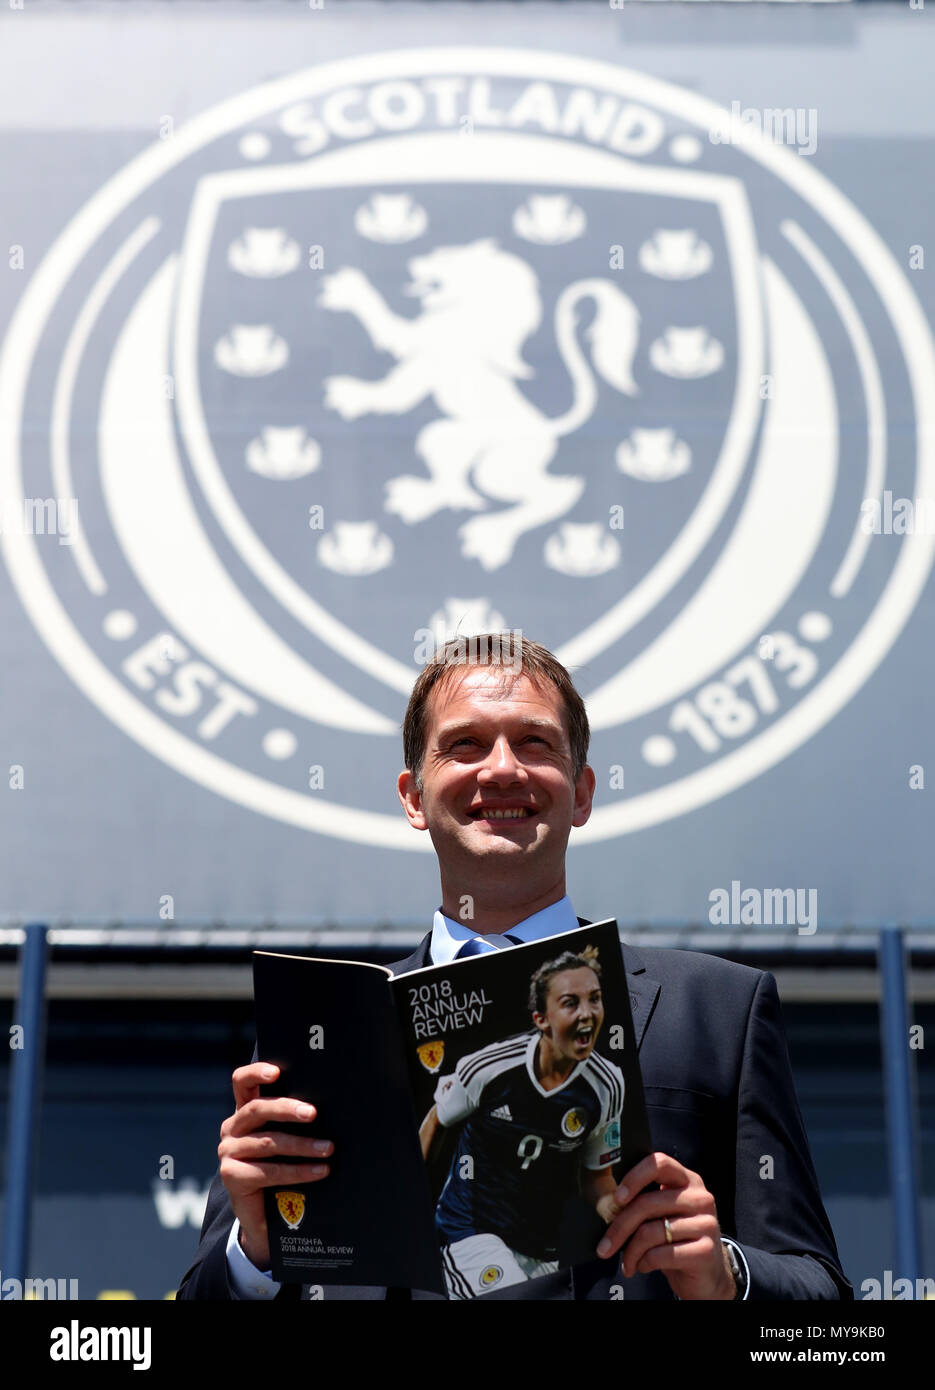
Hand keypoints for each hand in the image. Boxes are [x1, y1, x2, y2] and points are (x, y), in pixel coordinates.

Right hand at [218, 1062, 333, 1270]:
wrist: (263, 1216)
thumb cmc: (279, 1168)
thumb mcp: (283, 1140)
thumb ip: (293, 1122)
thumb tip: (330, 1107)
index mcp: (244, 1113)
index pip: (241, 1082)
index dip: (256, 1073)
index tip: (277, 1072)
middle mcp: (231, 1128)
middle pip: (257, 1109)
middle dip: (287, 1109)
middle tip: (314, 1114)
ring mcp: (228, 1152)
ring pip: (269, 1142)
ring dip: (302, 1145)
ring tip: (328, 1148)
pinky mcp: (231, 1176)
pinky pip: (270, 1171)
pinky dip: (299, 1171)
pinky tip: (320, 1171)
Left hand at [595, 1152, 736, 1300]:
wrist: (707, 1275)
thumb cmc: (677, 1240)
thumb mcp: (662, 1215)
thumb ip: (644, 1202)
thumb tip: (606, 1205)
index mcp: (686, 1180)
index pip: (658, 1163)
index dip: (634, 1178)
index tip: (616, 1198)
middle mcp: (699, 1197)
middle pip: (647, 1203)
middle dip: (619, 1227)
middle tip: (604, 1247)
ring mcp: (706, 1224)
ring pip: (650, 1232)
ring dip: (630, 1252)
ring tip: (627, 1262)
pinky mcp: (706, 1251)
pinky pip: (661, 1254)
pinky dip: (644, 1263)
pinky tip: (643, 1266)